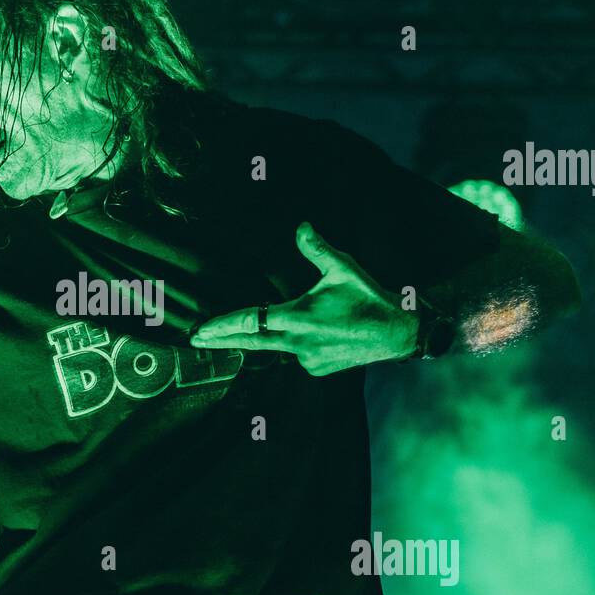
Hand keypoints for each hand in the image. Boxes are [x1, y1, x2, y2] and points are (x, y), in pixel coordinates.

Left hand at [189, 222, 419, 376]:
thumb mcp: (344, 268)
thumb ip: (318, 248)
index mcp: (299, 318)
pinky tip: (319, 332)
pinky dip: (297, 342)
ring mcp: (308, 360)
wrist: (399, 332)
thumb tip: (302, 226)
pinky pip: (297, 354)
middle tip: (195, 340)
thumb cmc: (369, 297)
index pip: (251, 322)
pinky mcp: (318, 369)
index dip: (223, 326)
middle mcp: (299, 343)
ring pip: (277, 346)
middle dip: (221, 340)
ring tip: (262, 329)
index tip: (200, 331)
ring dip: (267, 337)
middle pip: (251, 341)